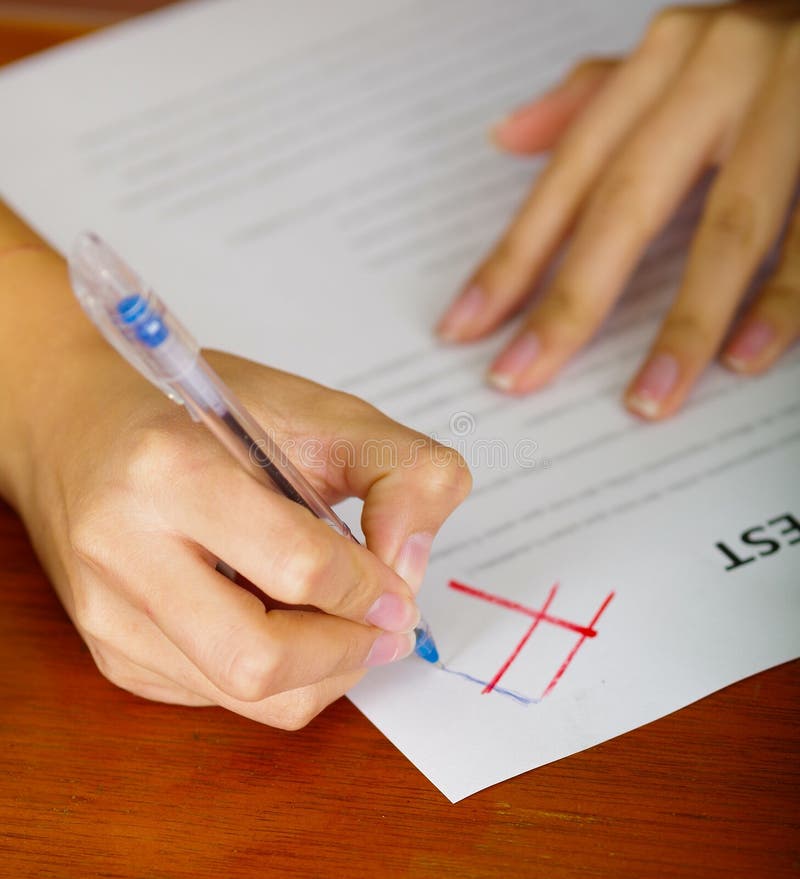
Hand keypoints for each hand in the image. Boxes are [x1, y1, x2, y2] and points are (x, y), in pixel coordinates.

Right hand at [2, 245, 469, 730]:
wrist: (81, 427)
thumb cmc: (201, 415)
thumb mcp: (313, 410)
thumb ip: (398, 465)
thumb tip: (414, 559)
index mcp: (172, 470)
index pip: (299, 566)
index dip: (372, 587)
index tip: (400, 585)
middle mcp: (123, 551)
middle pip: (262, 660)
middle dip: (349, 653)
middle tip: (385, 624)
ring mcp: (109, 613)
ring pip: (246, 695)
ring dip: (320, 670)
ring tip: (343, 621)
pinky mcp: (112, 652)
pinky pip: (219, 696)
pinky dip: (276, 673)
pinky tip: (282, 620)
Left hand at [437, 2, 799, 418]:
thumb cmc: (768, 46)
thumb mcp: (679, 57)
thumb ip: (594, 99)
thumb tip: (507, 137)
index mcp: (664, 61)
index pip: (568, 176)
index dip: (513, 258)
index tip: (465, 327)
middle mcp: (719, 72)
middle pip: (625, 204)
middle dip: (569, 304)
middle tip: (520, 376)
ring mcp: (794, 101)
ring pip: (727, 228)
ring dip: (684, 324)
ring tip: (646, 400)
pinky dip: (782, 300)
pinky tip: (747, 356)